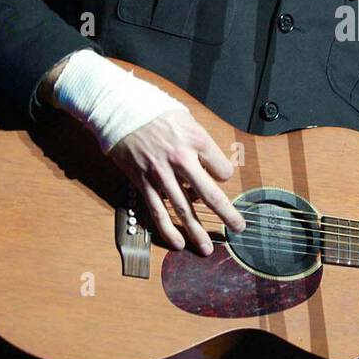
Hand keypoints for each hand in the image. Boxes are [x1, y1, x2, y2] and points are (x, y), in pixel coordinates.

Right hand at [109, 106, 244, 254]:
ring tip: (207, 249)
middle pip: (210, 194)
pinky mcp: (143, 182)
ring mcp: (161, 173)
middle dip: (227, 215)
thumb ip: (201, 144)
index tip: (218, 175)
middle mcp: (181, 159)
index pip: (222, 170)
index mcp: (196, 140)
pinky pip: (158, 210)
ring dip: (197, 232)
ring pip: (183, 209)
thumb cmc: (156, 113)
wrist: (120, 110)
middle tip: (238, 228)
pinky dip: (168, 230)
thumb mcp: (187, 119)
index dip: (223, 175)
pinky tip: (178, 243)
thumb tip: (212, 168)